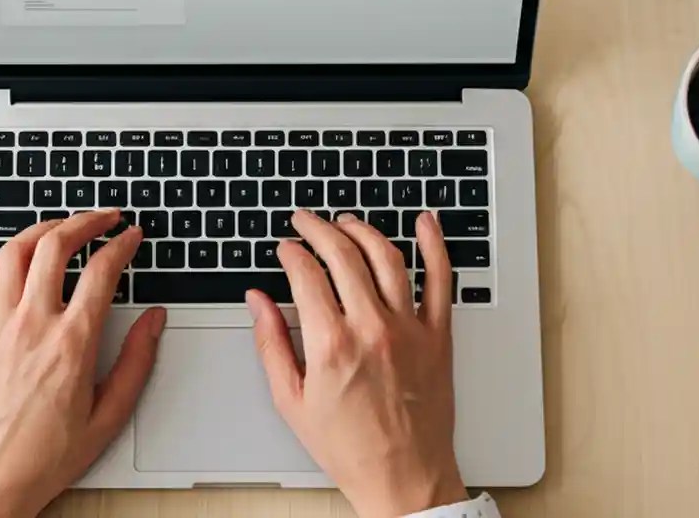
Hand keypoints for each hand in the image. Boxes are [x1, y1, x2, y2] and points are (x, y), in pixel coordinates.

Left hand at [0, 210, 165, 517]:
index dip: (121, 244)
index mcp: (72, 343)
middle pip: (56, 245)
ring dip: (44, 228)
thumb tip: (154, 321)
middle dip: (86, 220)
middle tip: (104, 217)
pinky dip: (10, 253)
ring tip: (64, 225)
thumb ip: (137, 361)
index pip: (101, 271)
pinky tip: (24, 254)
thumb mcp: (109, 416)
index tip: (132, 236)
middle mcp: (33, 325)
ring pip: (16, 251)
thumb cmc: (45, 455)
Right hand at [247, 210, 466, 517]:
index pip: (306, 275)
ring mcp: (409, 329)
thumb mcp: (292, 401)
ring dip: (363, 230)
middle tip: (306, 221)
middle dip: (318, 229)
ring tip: (346, 222)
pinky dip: (435, 245)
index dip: (291, 252)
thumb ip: (271, 344)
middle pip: (343, 255)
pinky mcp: (438, 336)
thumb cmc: (349, 447)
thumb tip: (257, 301)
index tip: (285, 247)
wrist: (404, 478)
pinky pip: (441, 279)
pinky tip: (425, 222)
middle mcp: (372, 329)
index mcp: (331, 345)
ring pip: (387, 257)